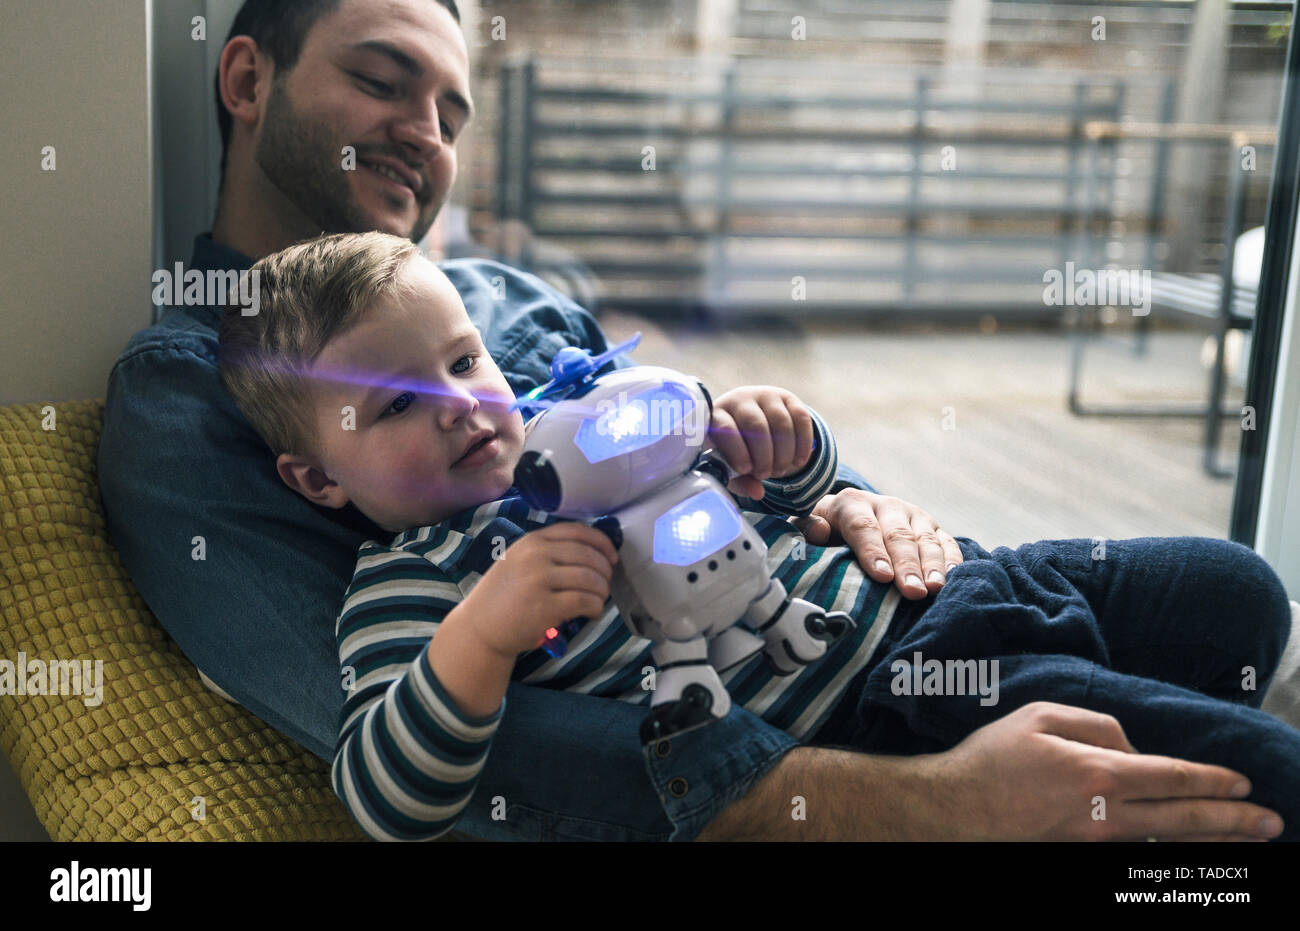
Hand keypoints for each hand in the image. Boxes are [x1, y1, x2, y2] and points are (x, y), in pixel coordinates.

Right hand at [464, 522, 617, 658]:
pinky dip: (596, 607)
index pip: (578, 531)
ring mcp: (538, 580)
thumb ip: (549, 551)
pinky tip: (592, 612)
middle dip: (605, 571)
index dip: (602, 543)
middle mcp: (535, 556)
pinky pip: (584, 601)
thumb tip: (595, 552)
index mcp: (532, 541)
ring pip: (590, 578)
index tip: (612, 557)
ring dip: (602, 591)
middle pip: (588, 555)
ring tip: (598, 600)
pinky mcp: (543, 607)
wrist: (479, 626)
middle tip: (605, 585)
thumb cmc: (504, 595)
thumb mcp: (520, 560)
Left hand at [708, 386, 815, 500]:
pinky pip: (801, 418)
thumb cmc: (735, 449)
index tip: (745, 470)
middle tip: (765, 474)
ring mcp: (765, 396)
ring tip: (779, 470)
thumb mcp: (731, 466)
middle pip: (755, 425)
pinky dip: (803, 443)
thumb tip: (757, 493)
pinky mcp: (787, 397)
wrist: (751, 423)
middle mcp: (740, 399)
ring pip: (780, 422)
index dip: (737, 451)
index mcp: (717, 415)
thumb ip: (739, 481)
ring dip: (783, 452)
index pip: (725, 428)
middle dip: (763, 455)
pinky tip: (799, 461)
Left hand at [794, 488, 963, 598]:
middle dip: (906, 565)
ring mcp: (913, 516)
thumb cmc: (826, 532)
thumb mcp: (809, 527)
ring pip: (925, 540)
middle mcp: (886, 506)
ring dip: (932, 565)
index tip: (881, 576)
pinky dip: (952, 559)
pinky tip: (953, 579)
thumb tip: (819, 531)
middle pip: (898, 536)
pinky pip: (947, 542)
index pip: (863, 527)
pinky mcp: (933, 529)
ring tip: (934, 589)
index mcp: (853, 504)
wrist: (851, 516)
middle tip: (912, 592)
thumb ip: (808, 528)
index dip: (872, 551)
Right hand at [923, 702, 1283, 840]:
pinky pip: (1134, 856)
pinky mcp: (1081, 857)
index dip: (1212, 780)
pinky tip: (1183, 851)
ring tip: (1243, 844)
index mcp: (1098, 773)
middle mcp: (1106, 816)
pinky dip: (1165, 854)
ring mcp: (1095, 845)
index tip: (1241, 783)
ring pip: (1165, 845)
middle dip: (1232, 821)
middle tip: (1270, 822)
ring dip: (1209, 845)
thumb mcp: (1040, 717)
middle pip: (1183, 820)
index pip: (1172, 777)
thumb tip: (1131, 747)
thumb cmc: (992, 758)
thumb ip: (1096, 724)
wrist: (955, 811)